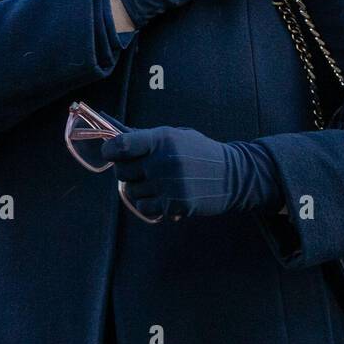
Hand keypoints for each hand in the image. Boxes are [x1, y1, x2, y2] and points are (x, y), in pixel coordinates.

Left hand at [99, 124, 284, 219]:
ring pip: (131, 192)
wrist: (233, 175)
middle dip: (127, 171)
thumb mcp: (176, 136)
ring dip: (140, 189)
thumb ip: (146, 138)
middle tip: (142, 170)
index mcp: (162, 139)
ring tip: (160, 183)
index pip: (121, 145)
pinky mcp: (175, 205)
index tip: (110, 153)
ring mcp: (169, 185)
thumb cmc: (200, 152)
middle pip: (122, 171)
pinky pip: (145, 208)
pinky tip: (164, 196)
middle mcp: (163, 161)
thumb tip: (113, 134)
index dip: (110, 150)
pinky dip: (150, 205)